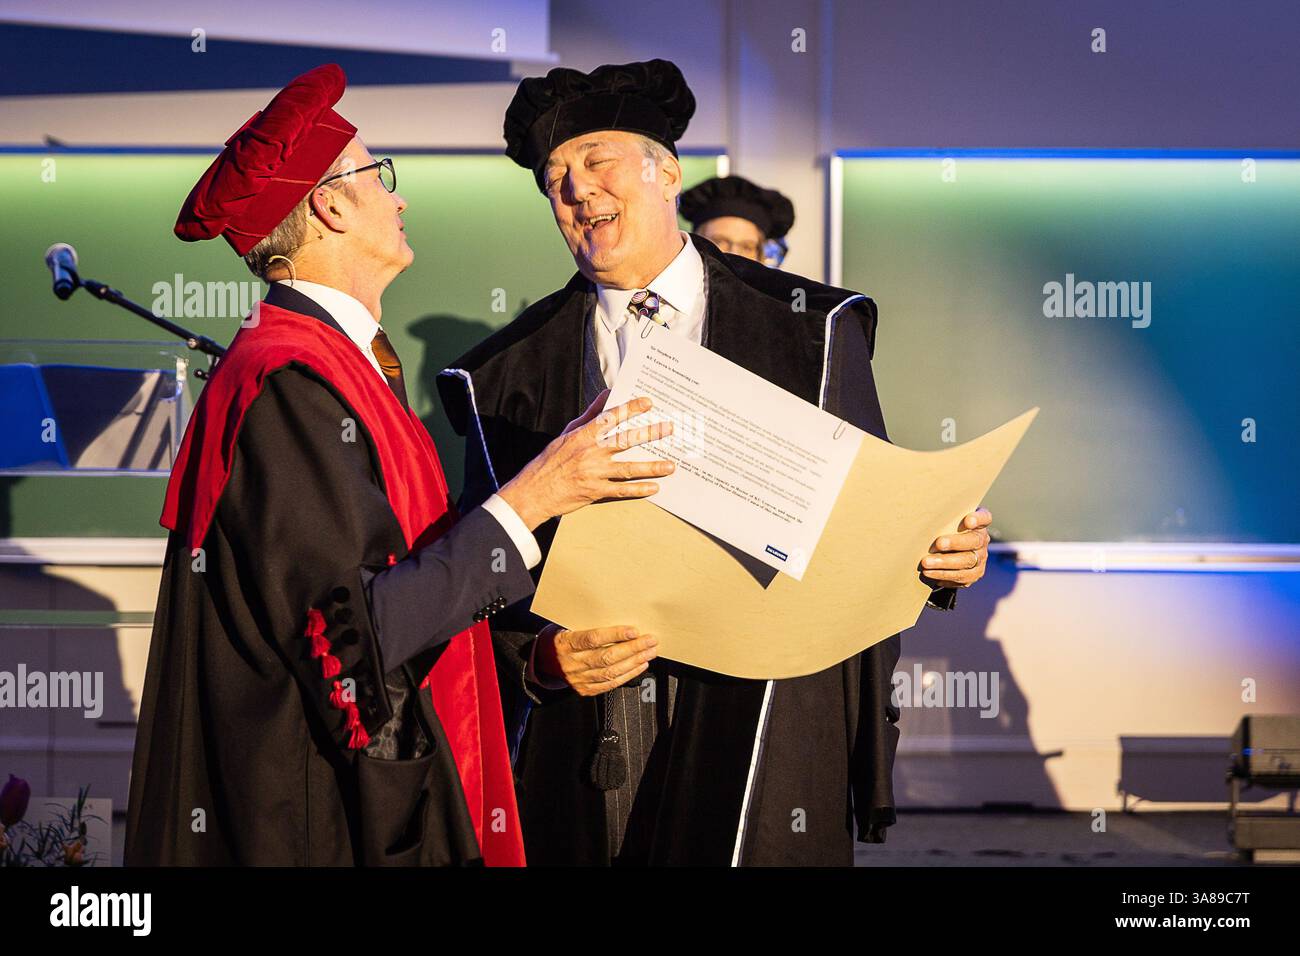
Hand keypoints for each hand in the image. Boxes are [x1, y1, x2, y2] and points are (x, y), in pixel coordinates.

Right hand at [498, 391, 674, 530]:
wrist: (534, 492)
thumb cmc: (550, 461)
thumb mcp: (568, 433)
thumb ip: (590, 415)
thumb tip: (606, 394)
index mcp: (583, 436)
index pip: (610, 418)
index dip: (630, 409)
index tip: (648, 403)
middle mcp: (590, 453)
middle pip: (624, 441)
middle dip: (649, 434)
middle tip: (668, 429)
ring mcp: (594, 474)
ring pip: (628, 468)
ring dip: (651, 467)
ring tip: (670, 465)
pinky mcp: (595, 492)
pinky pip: (621, 490)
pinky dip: (639, 489)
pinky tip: (655, 487)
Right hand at [534, 624, 658, 696]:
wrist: (544, 660)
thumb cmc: (562, 639)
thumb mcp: (569, 626)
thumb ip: (589, 624)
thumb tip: (619, 618)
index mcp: (566, 643)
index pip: (593, 639)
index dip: (615, 635)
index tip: (634, 631)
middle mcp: (572, 662)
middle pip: (606, 657)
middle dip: (632, 649)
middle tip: (649, 641)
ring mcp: (578, 678)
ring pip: (610, 672)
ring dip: (634, 662)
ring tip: (649, 652)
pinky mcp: (584, 689)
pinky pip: (609, 684)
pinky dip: (627, 675)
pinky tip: (639, 665)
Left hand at [919, 507, 991, 588]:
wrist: (949, 553)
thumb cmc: (945, 531)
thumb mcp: (947, 523)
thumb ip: (943, 518)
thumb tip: (922, 514)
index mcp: (978, 524)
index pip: (984, 518)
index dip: (978, 519)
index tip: (968, 521)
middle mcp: (982, 541)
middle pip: (973, 541)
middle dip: (955, 543)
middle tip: (938, 543)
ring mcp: (980, 558)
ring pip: (966, 561)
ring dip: (945, 563)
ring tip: (926, 563)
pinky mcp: (974, 574)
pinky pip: (961, 577)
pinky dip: (943, 575)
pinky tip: (930, 573)